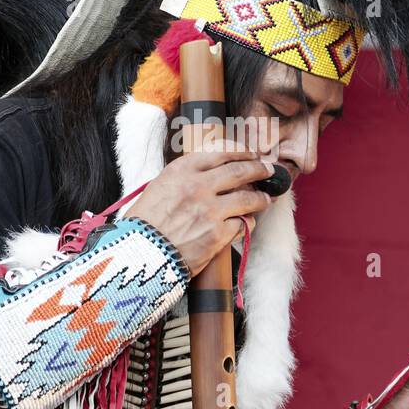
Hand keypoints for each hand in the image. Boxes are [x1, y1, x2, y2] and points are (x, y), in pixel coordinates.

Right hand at [126, 140, 274, 277]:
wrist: (139, 255)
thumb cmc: (144, 223)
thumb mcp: (159, 187)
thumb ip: (184, 177)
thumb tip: (210, 173)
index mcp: (181, 170)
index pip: (221, 153)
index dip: (241, 152)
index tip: (251, 155)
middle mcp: (198, 186)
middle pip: (241, 171)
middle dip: (260, 170)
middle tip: (269, 171)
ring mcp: (210, 210)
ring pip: (248, 198)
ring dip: (260, 198)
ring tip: (265, 199)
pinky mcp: (218, 234)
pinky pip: (242, 224)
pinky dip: (246, 223)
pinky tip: (245, 223)